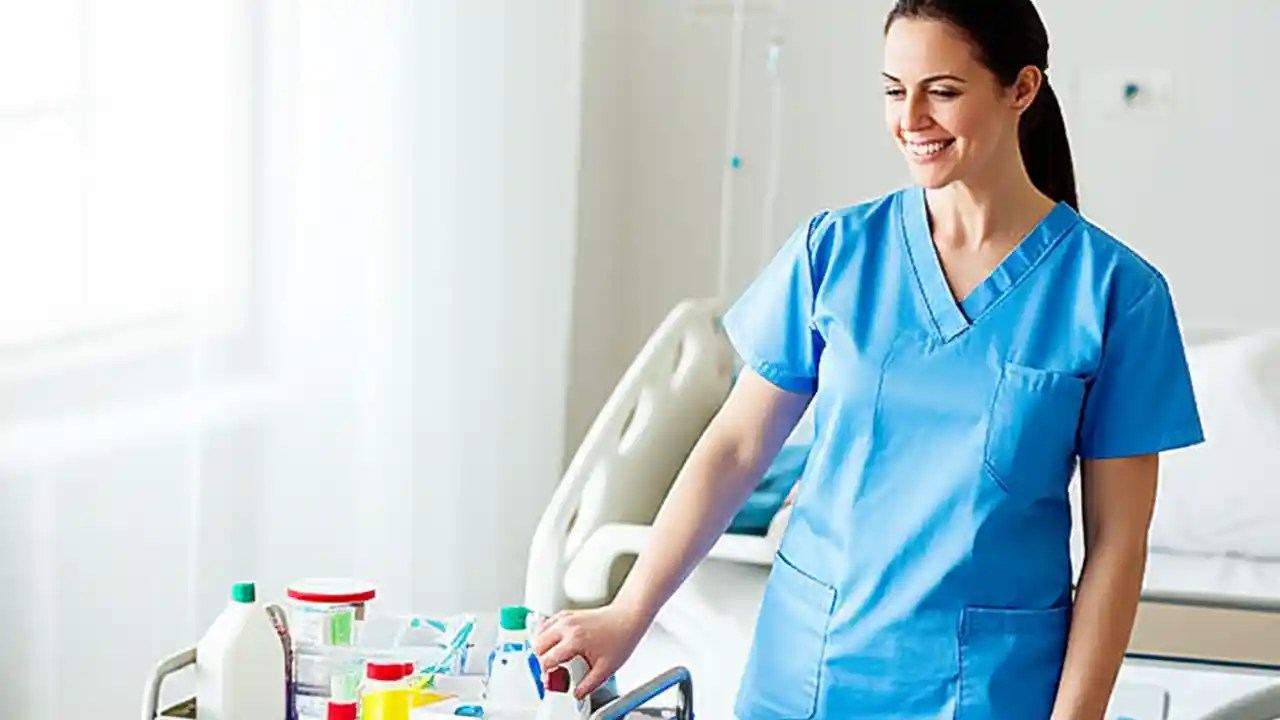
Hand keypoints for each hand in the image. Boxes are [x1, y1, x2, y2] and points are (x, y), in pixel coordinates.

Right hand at [531, 603, 650, 699]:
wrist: (627, 618)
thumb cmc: (620, 638)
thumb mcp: (606, 669)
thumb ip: (589, 685)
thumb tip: (577, 693)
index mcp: (574, 640)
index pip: (546, 660)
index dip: (546, 674)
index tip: (552, 680)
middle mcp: (566, 627)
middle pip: (538, 646)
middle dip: (541, 661)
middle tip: (553, 671)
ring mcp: (566, 618)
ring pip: (540, 634)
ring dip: (542, 648)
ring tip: (555, 658)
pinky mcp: (568, 614)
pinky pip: (547, 624)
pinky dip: (546, 635)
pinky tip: (554, 643)